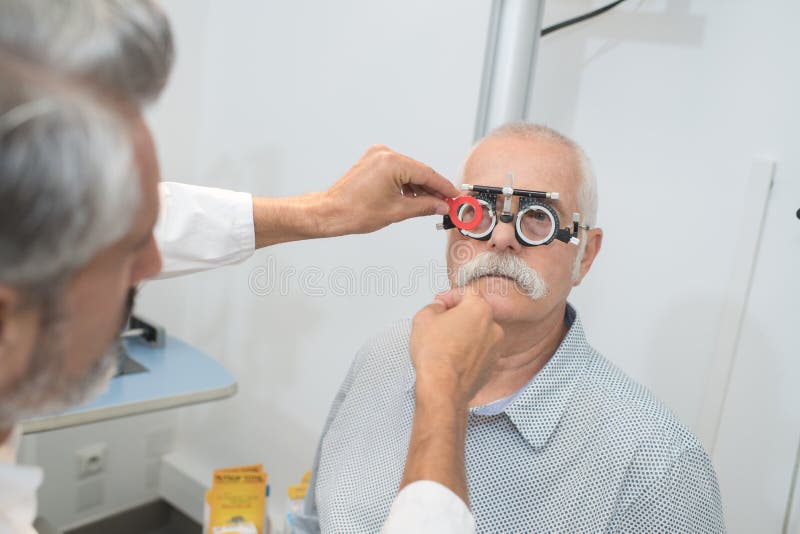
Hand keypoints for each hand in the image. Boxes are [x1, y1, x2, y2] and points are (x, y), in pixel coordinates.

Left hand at [321, 145, 458, 235]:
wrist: (331, 212)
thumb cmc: (354, 211)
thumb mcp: (398, 211)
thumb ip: (425, 206)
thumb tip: (440, 205)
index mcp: (392, 162)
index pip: (427, 174)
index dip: (444, 187)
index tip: (455, 197)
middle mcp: (384, 154)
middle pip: (419, 171)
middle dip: (433, 189)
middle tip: (446, 204)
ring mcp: (377, 156)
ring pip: (408, 171)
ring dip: (420, 187)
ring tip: (431, 205)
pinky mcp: (372, 162)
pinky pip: (397, 171)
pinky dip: (406, 184)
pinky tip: (414, 197)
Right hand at [409, 291, 502, 405]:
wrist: (443, 388)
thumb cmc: (436, 356)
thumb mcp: (423, 318)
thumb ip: (434, 307)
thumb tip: (438, 309)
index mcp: (479, 309)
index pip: (466, 293)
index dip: (449, 296)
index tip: (440, 303)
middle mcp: (493, 327)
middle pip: (474, 314)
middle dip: (457, 317)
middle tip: (439, 325)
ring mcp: (494, 348)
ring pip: (477, 335)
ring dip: (463, 336)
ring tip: (444, 345)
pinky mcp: (491, 367)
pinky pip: (478, 354)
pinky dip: (468, 354)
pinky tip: (451, 359)